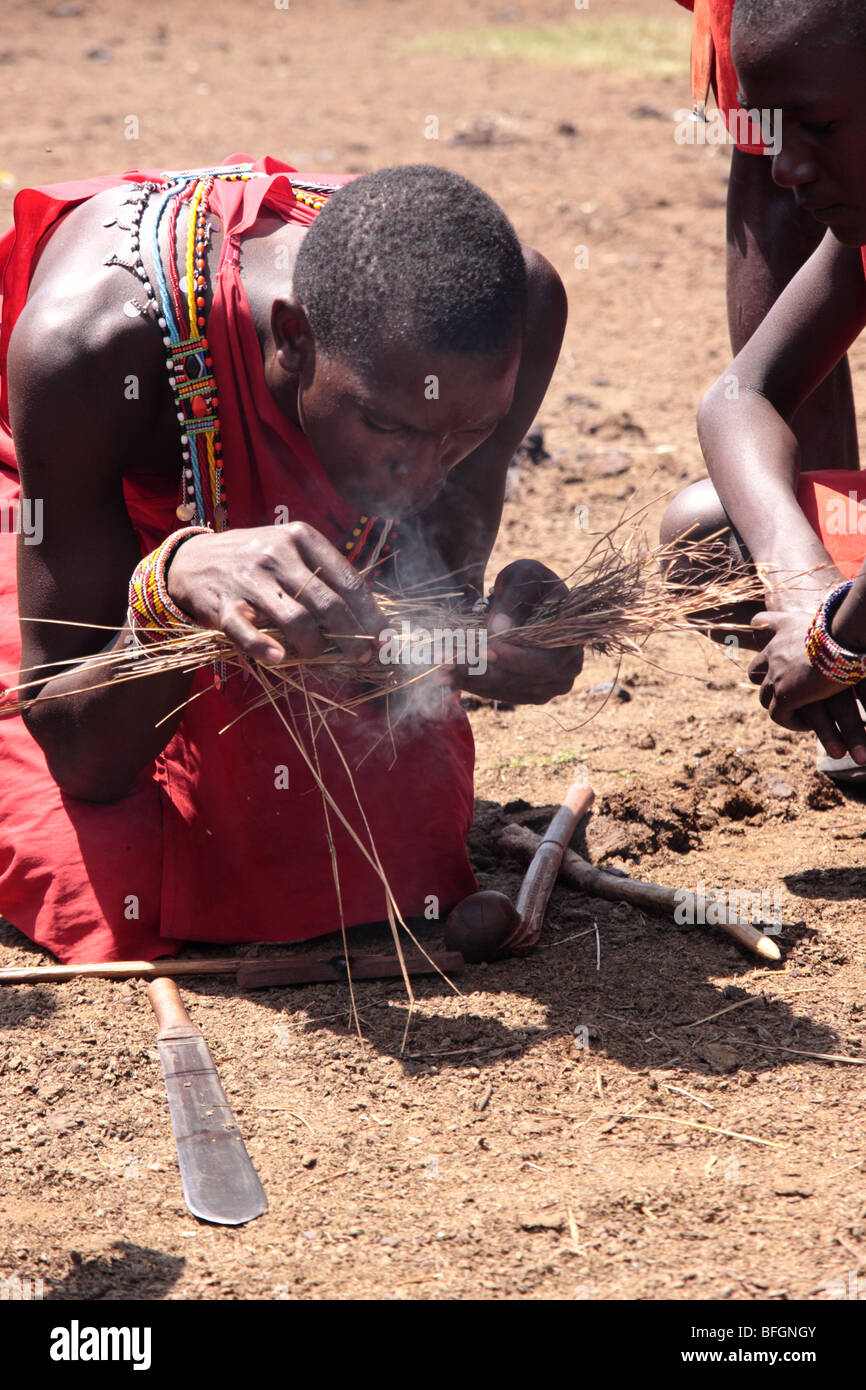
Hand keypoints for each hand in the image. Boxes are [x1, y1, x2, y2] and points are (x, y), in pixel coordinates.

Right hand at [167, 521, 385, 665]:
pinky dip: (264, 648)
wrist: (192, 560)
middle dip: (352, 637)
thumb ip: (325, 577)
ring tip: (320, 657)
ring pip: (296, 621)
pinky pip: (247, 632)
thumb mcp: (291, 552)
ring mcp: (249, 579)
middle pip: (329, 604)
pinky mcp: (222, 604)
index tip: (386, 638)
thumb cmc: (255, 560)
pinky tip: (279, 659)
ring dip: (316, 648)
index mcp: (301, 538)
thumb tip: (371, 618)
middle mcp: (277, 554)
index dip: (372, 614)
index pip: (349, 580)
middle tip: (362, 657)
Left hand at [447, 559, 583, 704]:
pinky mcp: (525, 694)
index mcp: (572, 645)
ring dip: (467, 679)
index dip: (514, 658)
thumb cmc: (530, 582)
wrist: (526, 596)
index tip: (484, 649)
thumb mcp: (524, 578)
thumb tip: (498, 629)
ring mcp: (546, 689)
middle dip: (480, 670)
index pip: (543, 661)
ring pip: (502, 688)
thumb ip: (513, 600)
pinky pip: (495, 692)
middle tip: (446, 662)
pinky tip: (446, 676)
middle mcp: (564, 674)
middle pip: (518, 679)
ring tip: (437, 670)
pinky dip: (469, 683)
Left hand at [749, 606, 865, 762]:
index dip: (759, 633)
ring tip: (801, 713)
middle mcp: (775, 648)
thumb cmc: (851, 626)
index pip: (758, 622)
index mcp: (787, 625)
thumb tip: (855, 618)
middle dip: (766, 681)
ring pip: (764, 696)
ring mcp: (776, 672)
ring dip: (781, 705)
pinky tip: (808, 725)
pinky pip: (778, 715)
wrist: (846, 638)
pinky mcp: (784, 694)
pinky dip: (791, 721)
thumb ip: (837, 621)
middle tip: (787, 691)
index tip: (762, 638)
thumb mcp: (840, 617)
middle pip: (755, 669)